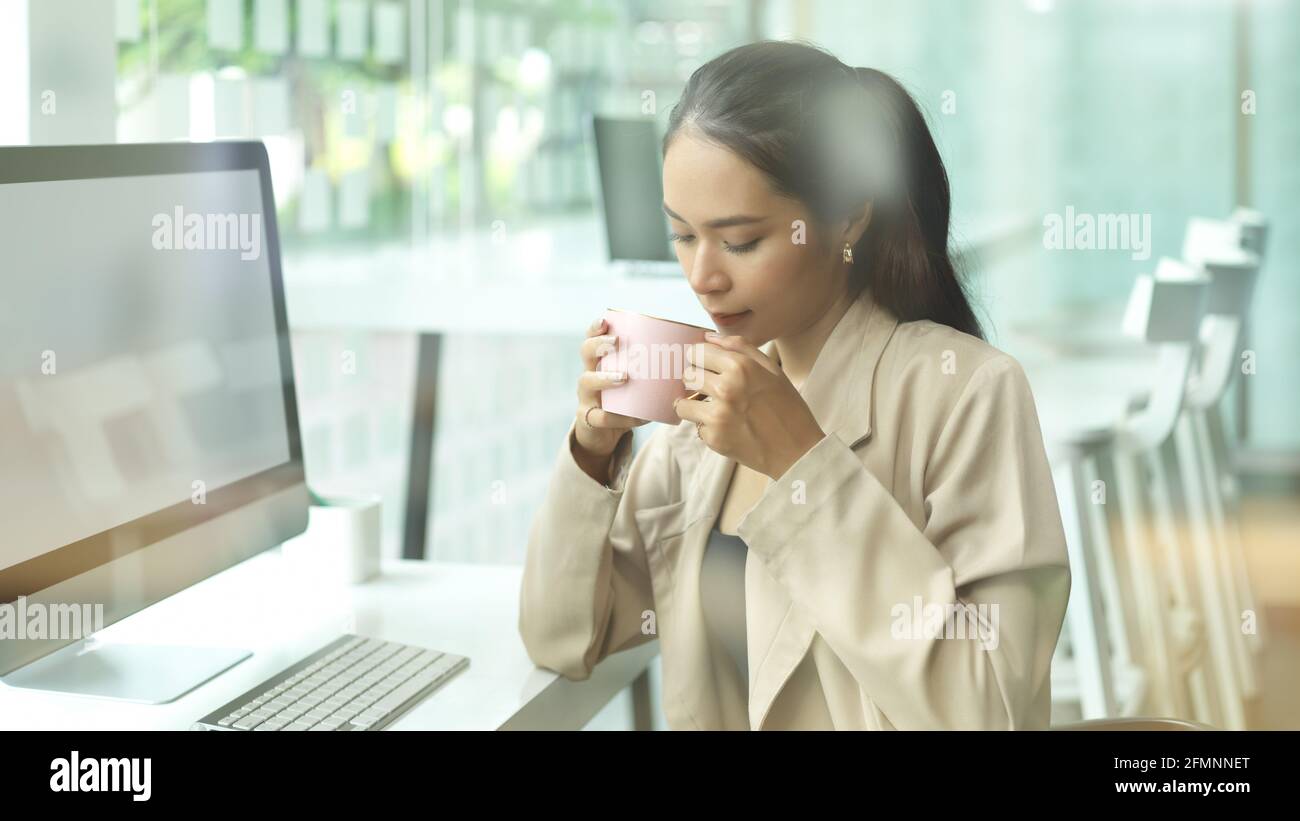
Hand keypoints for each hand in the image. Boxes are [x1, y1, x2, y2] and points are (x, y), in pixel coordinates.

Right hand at [574, 316, 649, 461]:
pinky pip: (600, 417)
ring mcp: (587, 396)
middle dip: (599, 344)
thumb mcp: (637, 384)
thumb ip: (658, 373)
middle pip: (586, 352)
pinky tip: (635, 417)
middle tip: (616, 342)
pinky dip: (618, 417)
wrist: (604, 433)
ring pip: (586, 381)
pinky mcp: (589, 418)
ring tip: (623, 377)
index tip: (606, 320)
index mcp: (602, 361)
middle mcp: (590, 373)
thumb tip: (695, 364)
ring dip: (604, 378)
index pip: (594, 337)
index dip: (597, 328)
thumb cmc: (626, 402)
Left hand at [673, 332, 824, 479]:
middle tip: (715, 390)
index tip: (707, 366)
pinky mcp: (713, 438)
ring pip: (683, 403)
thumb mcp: (771, 369)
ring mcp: (718, 415)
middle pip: (688, 375)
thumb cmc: (787, 407)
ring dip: (695, 405)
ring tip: (715, 409)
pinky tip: (728, 428)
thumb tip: (708, 336)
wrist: (796, 451)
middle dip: (698, 381)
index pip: (697, 352)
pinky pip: (696, 426)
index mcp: (741, 367)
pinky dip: (708, 427)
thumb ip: (740, 347)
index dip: (701, 359)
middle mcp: (726, 388)